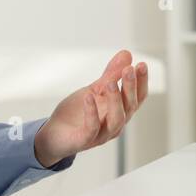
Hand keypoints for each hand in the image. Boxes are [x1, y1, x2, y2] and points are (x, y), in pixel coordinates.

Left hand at [33, 50, 149, 167]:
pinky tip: (88, 97)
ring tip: (111, 83)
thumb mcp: (94, 89)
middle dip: (130, 87)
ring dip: (115, 100)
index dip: (141, 81)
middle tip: (129, 69)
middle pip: (130, 106)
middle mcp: (116, 123)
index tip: (141, 64)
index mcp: (120, 111)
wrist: (53, 134)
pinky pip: (92, 128)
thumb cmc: (76, 113)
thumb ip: (111, 74)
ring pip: (116, 119)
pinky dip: (92, 112)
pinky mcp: (85, 140)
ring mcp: (102, 134)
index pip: (137, 97)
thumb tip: (127, 54)